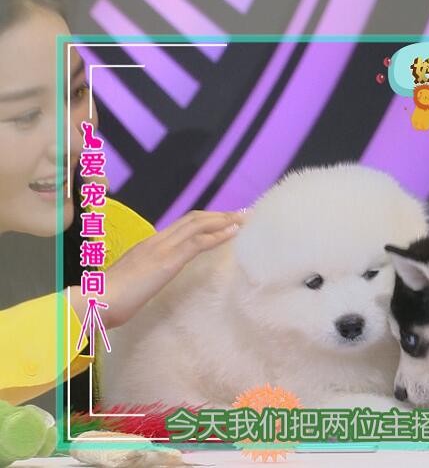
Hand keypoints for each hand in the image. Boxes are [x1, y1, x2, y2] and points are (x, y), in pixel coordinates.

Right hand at [71, 210, 245, 327]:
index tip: (223, 220)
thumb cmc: (108, 299)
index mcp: (147, 246)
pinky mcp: (167, 260)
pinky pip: (198, 242)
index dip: (204, 221)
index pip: (181, 226)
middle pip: (193, 219)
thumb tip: (150, 283)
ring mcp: (161, 248)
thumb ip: (144, 278)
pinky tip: (233, 233)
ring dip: (224, 220)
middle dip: (219, 215)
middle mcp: (156, 241)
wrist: (96, 301)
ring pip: (198, 224)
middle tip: (241, 214)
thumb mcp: (131, 284)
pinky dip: (218, 234)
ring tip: (244, 219)